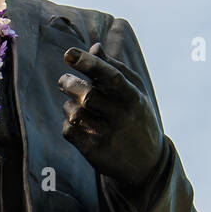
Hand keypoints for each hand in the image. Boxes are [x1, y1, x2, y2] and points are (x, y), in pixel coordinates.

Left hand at [58, 43, 164, 188]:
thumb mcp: (134, 91)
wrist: (147, 163)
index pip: (110, 76)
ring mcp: (107, 136)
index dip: (89, 63)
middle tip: (63, 80)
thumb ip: (114, 68)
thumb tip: (94, 47)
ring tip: (75, 104)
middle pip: (87, 95)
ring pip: (74, 113)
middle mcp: (121, 117)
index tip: (69, 53)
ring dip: (68, 105)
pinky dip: (68, 123)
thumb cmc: (137, 117)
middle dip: (69, 83)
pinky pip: (69, 131)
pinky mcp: (94, 152)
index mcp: (133, 98)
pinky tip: (78, 123)